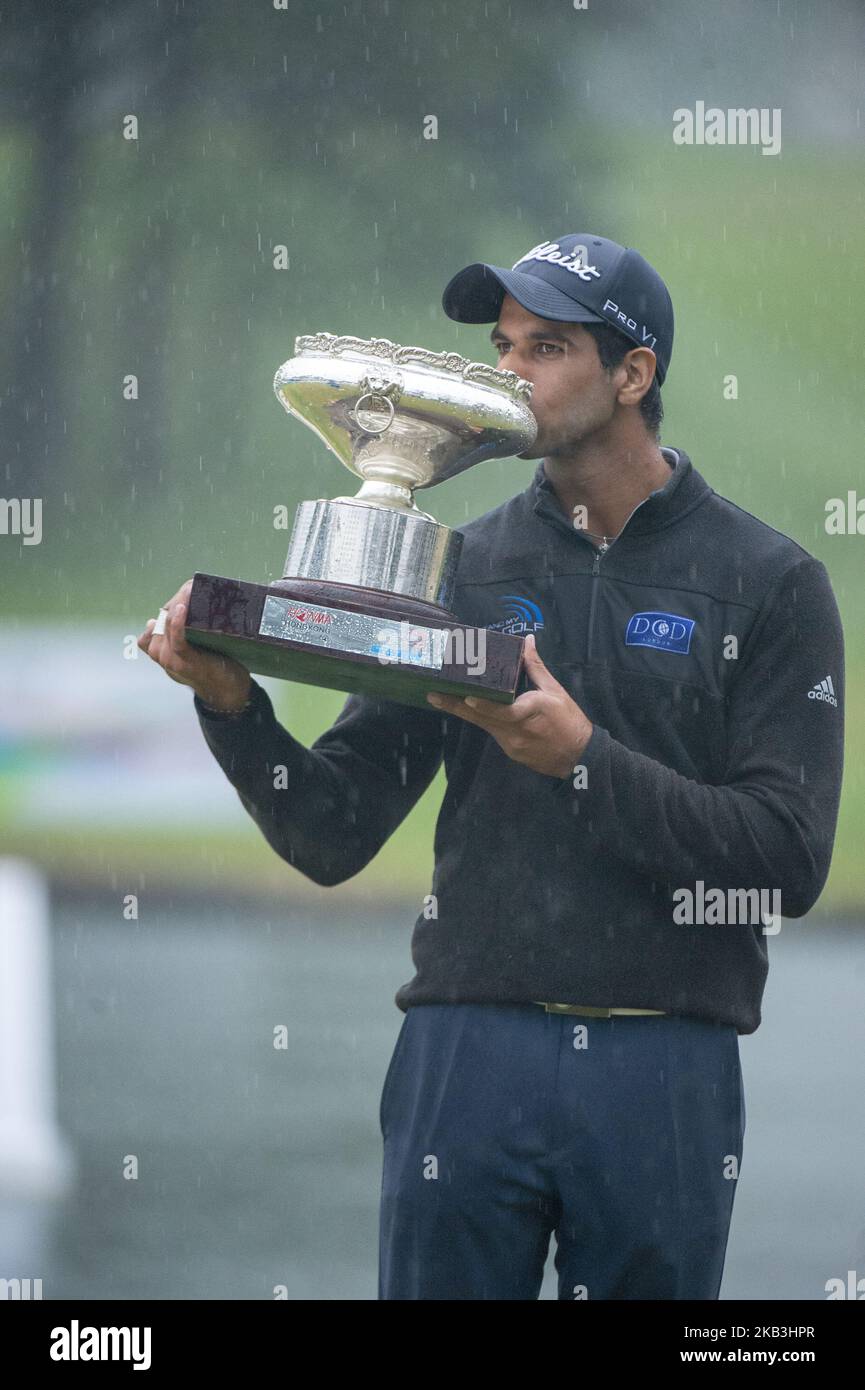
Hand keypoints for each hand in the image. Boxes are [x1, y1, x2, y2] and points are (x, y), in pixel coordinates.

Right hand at [138, 579, 251, 711]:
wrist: (226, 691)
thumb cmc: (212, 666)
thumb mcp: (193, 649)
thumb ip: (183, 635)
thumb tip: (182, 608)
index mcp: (160, 652)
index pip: (150, 629)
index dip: (165, 612)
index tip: (181, 598)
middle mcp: (160, 656)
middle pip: (158, 624)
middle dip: (173, 604)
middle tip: (190, 590)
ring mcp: (169, 660)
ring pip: (165, 628)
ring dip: (177, 608)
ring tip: (188, 592)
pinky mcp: (184, 661)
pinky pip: (177, 639)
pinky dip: (177, 624)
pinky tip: (183, 609)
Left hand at [426, 633, 592, 777]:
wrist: (578, 757)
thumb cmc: (569, 721)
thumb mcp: (556, 691)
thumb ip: (536, 667)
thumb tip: (527, 641)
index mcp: (530, 712)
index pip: (503, 711)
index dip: (484, 706)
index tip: (466, 698)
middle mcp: (516, 731)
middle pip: (481, 718)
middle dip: (456, 706)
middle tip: (432, 695)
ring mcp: (511, 744)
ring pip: (484, 725)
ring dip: (465, 712)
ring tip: (442, 698)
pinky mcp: (509, 751)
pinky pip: (492, 732)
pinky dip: (483, 720)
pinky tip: (471, 710)